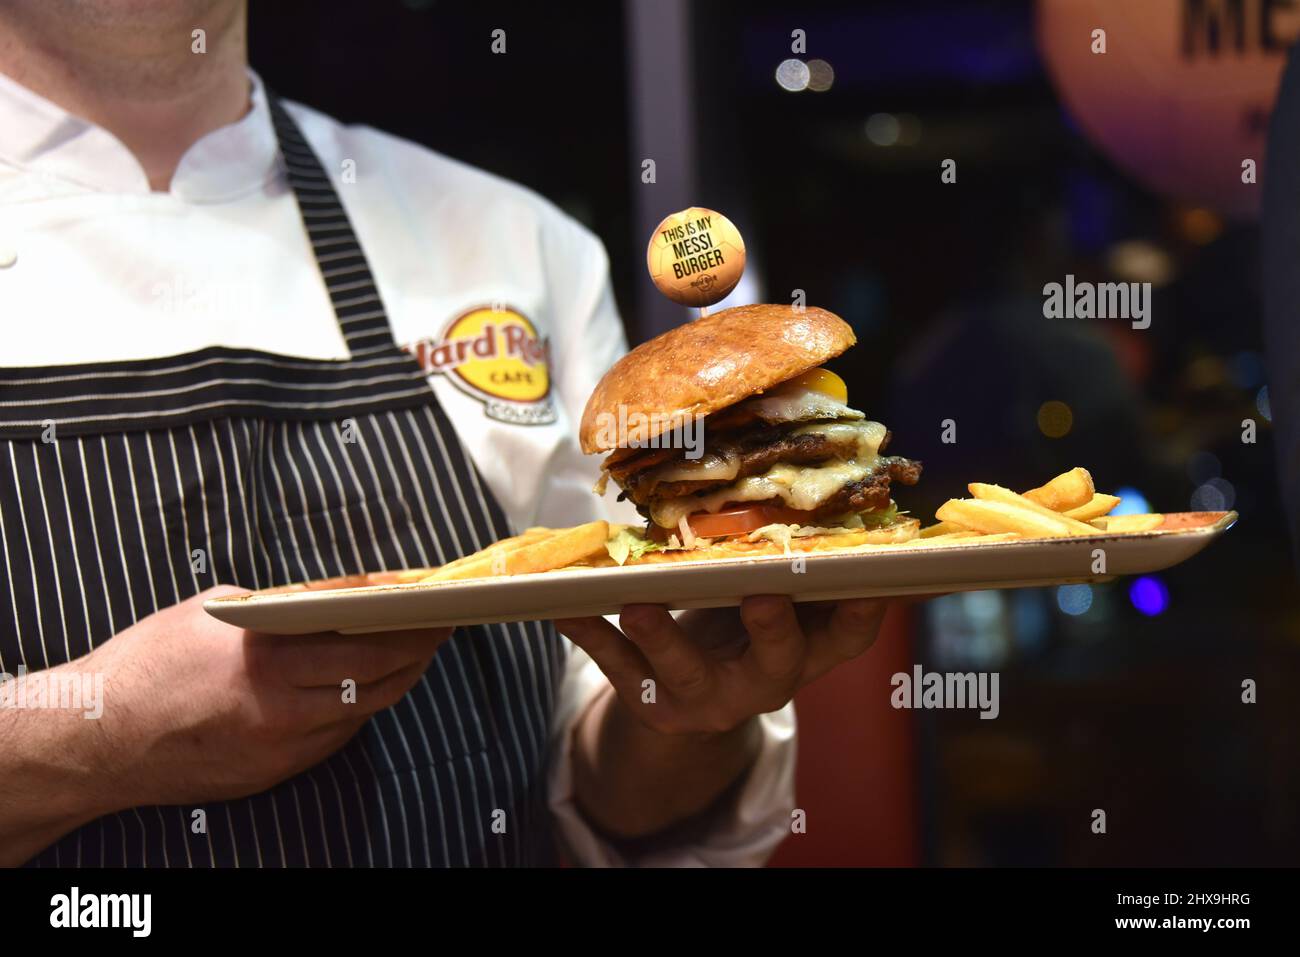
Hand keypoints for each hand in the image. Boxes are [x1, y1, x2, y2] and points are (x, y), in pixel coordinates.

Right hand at [77, 585, 453, 809]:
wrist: (96, 739)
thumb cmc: (148, 663)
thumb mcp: (216, 613)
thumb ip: (282, 608)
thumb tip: (341, 598)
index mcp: (267, 653)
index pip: (364, 634)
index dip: (408, 619)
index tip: (436, 602)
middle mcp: (281, 703)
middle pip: (378, 676)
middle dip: (418, 649)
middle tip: (439, 627)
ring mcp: (280, 745)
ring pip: (364, 709)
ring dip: (395, 679)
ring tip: (414, 652)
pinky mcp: (275, 772)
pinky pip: (335, 737)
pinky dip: (356, 708)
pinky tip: (366, 686)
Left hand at [556, 595, 888, 736]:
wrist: (696, 701)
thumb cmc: (748, 627)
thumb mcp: (786, 606)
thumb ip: (807, 568)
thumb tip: (841, 495)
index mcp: (807, 651)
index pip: (848, 638)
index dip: (862, 613)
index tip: (869, 582)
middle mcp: (765, 682)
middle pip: (778, 663)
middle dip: (771, 630)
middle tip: (762, 595)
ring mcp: (707, 699)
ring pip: (687, 671)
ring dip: (664, 636)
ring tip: (639, 604)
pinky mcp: (655, 705)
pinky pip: (619, 670)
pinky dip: (591, 637)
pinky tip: (564, 608)